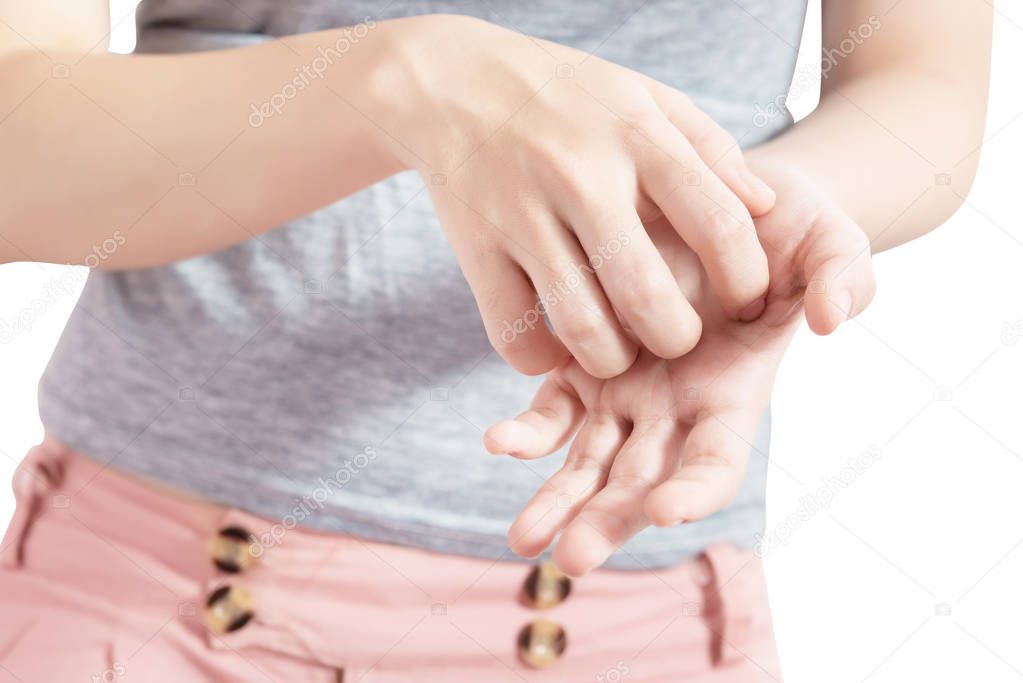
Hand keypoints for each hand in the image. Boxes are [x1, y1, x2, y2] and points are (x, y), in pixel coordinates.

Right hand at [377, 15, 775, 377]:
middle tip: (676, 335)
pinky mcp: (476, 251)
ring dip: (612, 360)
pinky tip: (557, 341)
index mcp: (637, 137)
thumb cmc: (563, 97)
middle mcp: (582, 178)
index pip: (718, 225)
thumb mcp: (644, 96)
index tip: (743, 301)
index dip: (745, 280)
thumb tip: (763, 208)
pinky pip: (516, 335)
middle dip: (678, 339)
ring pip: (583, 330)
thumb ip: (710, 149)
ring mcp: (523, 217)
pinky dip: (542, 357)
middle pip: (650, 298)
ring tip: (619, 350)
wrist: (449, 83)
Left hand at [484, 154, 875, 575]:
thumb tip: (830, 320)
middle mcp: (675, 408)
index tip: (664, 509)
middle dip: (607, 521)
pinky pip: (552, 407)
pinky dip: (529, 429)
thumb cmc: (791, 232)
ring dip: (557, 501)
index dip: (694, 491)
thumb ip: (842, 280)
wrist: (725, 202)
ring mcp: (624, 390)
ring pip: (587, 460)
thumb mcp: (832, 245)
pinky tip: (500, 444)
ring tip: (525, 540)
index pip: (715, 462)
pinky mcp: (583, 362)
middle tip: (573, 558)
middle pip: (639, 481)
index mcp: (734, 395)